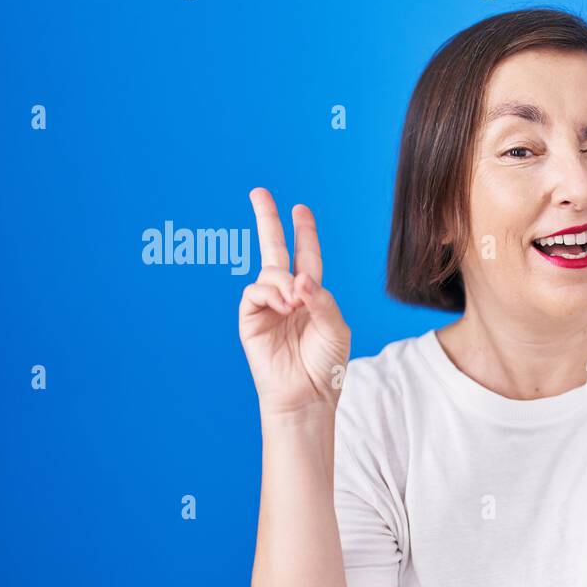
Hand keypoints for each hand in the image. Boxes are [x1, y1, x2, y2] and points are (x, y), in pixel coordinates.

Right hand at [238, 187, 350, 418]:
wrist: (307, 394)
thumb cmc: (326, 365)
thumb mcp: (336, 328)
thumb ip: (322, 300)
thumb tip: (299, 279)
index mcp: (312, 295)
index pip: (307, 257)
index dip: (305, 233)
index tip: (301, 209)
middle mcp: (288, 296)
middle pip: (276, 250)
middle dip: (267, 220)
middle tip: (259, 192)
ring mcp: (267, 306)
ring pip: (270, 272)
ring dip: (285, 280)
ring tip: (296, 300)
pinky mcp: (250, 319)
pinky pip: (255, 291)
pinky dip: (271, 292)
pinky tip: (284, 304)